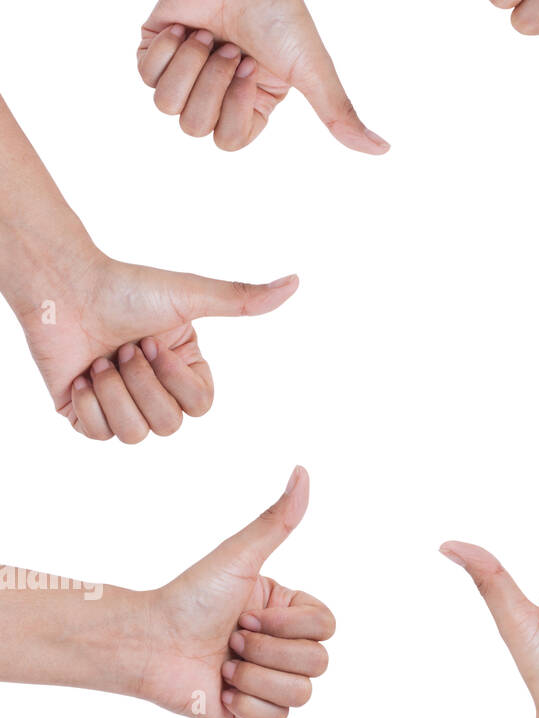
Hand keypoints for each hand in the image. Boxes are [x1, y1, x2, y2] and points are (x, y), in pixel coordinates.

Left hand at [18, 249, 296, 442]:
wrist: (64, 288)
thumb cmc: (125, 287)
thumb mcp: (192, 295)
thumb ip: (245, 299)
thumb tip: (295, 282)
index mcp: (185, 368)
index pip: (200, 405)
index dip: (176, 382)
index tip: (153, 342)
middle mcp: (156, 390)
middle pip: (168, 426)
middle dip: (142, 385)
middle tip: (123, 348)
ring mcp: (120, 404)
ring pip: (133, 435)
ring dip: (114, 391)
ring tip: (101, 361)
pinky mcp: (84, 414)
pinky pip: (96, 433)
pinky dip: (88, 402)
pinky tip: (82, 374)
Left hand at [135, 467, 333, 717]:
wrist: (147, 643)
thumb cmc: (190, 595)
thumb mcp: (240, 556)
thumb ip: (278, 518)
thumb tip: (303, 471)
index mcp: (290, 614)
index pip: (327, 627)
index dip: (289, 626)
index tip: (248, 614)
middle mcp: (286, 649)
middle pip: (318, 664)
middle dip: (268, 653)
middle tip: (232, 640)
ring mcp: (271, 684)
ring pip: (301, 695)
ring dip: (254, 680)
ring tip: (223, 666)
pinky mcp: (252, 716)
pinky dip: (246, 706)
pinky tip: (220, 691)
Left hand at [138, 0, 387, 153]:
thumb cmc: (283, 16)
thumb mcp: (314, 73)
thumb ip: (341, 117)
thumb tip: (384, 152)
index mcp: (250, 106)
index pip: (227, 140)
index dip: (236, 107)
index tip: (253, 66)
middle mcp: (215, 96)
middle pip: (193, 126)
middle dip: (213, 82)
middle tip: (232, 48)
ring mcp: (182, 75)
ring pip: (165, 105)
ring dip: (191, 64)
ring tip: (209, 36)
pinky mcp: (154, 49)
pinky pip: (146, 74)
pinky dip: (168, 48)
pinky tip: (186, 26)